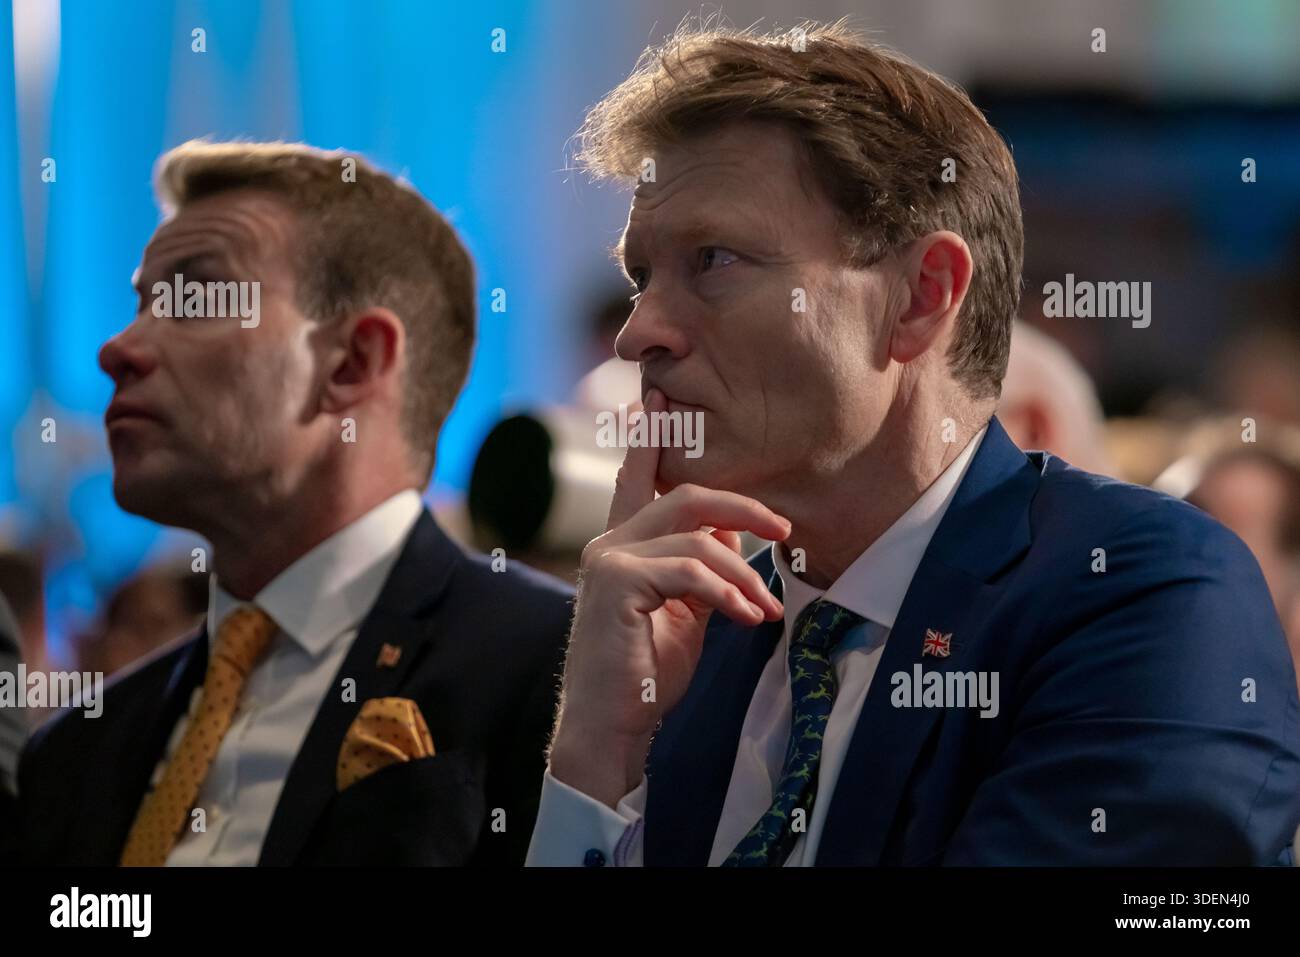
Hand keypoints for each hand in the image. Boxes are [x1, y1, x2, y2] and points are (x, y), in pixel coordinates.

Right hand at [548, 389, 788, 806]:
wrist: (611, 725)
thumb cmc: (645, 674)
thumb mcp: (684, 614)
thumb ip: (702, 572)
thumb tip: (734, 538)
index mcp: (622, 545)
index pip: (638, 479)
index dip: (650, 439)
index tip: (657, 399)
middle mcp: (609, 542)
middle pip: (686, 496)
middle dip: (743, 506)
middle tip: (784, 525)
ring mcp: (608, 558)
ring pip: (698, 538)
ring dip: (744, 575)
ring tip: (765, 608)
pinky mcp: (616, 581)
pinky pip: (690, 570)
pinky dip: (727, 592)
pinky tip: (747, 617)